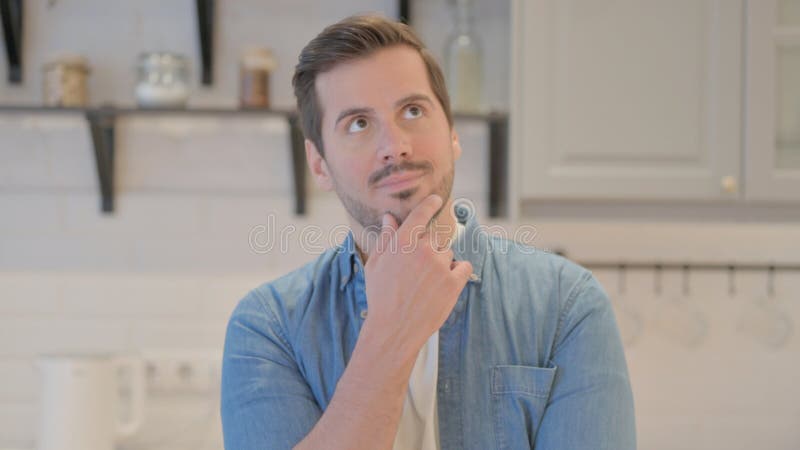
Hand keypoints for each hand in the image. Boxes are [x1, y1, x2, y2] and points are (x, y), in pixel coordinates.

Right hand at [362, 194, 472, 360]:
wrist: (393, 328)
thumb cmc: (380, 297)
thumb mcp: (376, 264)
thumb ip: (385, 238)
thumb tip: (389, 218)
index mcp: (402, 242)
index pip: (421, 214)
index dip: (430, 204)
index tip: (436, 199)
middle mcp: (423, 249)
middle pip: (434, 239)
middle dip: (428, 251)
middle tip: (418, 272)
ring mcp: (440, 265)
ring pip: (448, 253)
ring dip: (442, 263)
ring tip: (427, 284)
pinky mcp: (454, 283)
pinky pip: (464, 267)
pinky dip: (459, 272)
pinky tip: (447, 283)